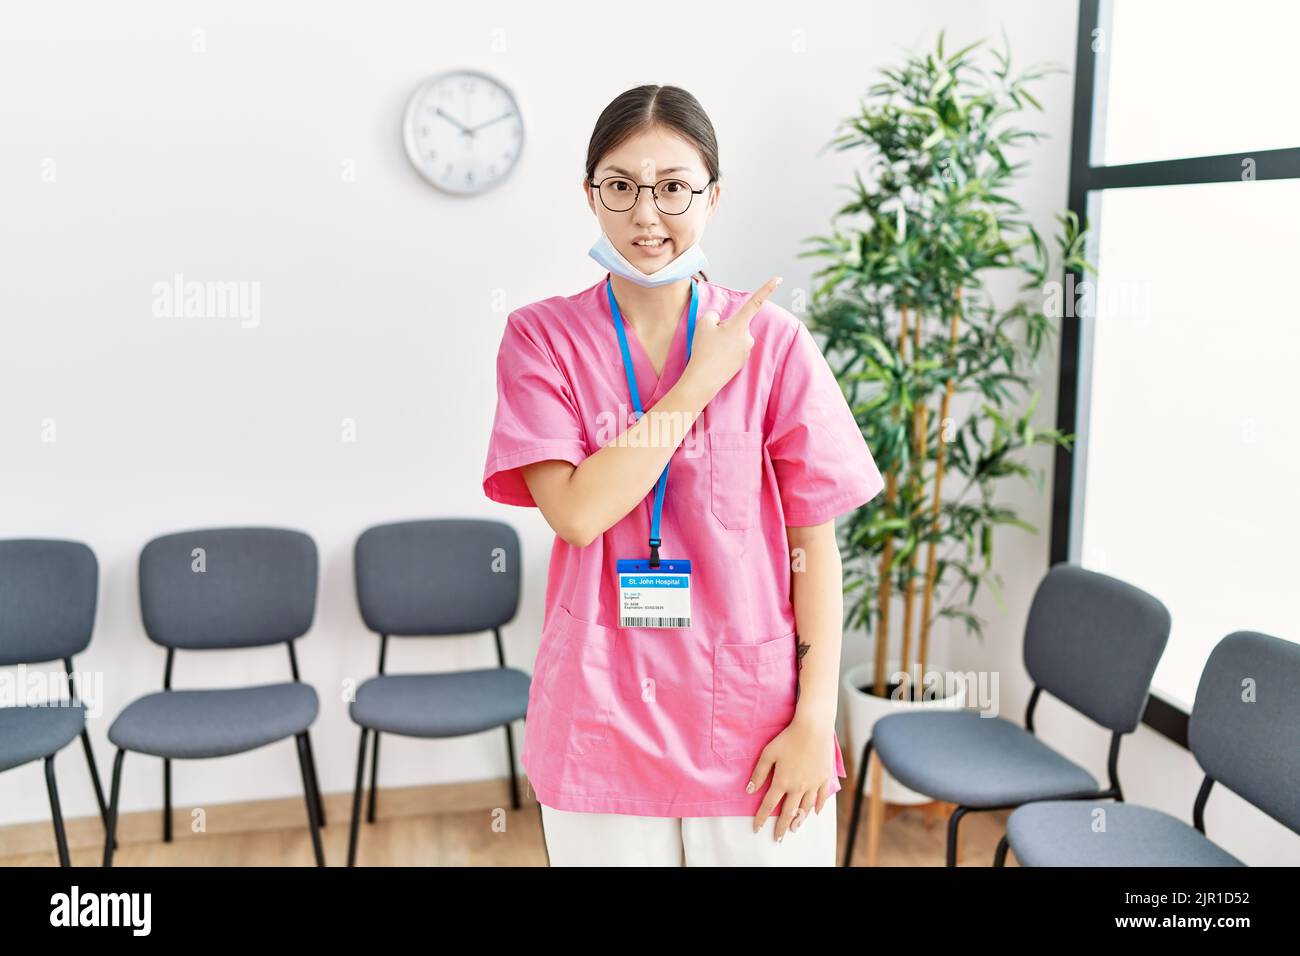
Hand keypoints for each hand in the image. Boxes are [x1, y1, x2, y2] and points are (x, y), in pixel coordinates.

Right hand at [682, 276, 781, 399]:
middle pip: (736, 324)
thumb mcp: (703, 324)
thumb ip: (714, 315)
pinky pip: (733, 349)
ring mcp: (746, 351)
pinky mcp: (742, 362)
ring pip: (734, 337)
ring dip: (723, 340)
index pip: (755, 302)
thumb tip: (721, 320)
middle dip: (724, 327)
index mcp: (740, 325)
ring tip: (711, 350)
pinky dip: (724, 351)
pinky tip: (715, 358)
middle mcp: (748, 337)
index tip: (778, 279)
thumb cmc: (704, 349)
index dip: (767, 289)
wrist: (703, 380)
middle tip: (710, 339)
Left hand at [746, 713, 834, 840]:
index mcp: (782, 782)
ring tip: (795, 829)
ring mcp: (813, 784)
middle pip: (788, 812)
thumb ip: (759, 773)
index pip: (769, 806)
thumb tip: (749, 791)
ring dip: (799, 820)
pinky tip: (815, 812)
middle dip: (781, 827)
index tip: (756, 829)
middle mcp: (798, 787)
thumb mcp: (768, 753)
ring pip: (806, 808)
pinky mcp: (824, 778)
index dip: (761, 818)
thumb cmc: (788, 738)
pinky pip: (821, 798)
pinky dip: (818, 807)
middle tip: (778, 838)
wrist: (813, 728)